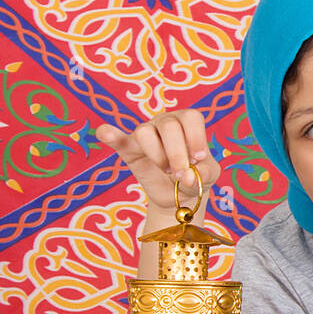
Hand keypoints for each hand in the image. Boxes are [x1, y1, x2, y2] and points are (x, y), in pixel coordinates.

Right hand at [96, 110, 221, 276]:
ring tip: (165, 169)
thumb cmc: (196, 177)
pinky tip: (104, 132)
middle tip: (179, 174)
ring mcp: (146, 133)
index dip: (195, 138)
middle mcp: (166, 122)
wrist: (177, 195)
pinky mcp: (128, 148)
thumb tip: (188, 177)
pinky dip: (110, 135)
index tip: (197, 160)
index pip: (190, 118)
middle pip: (168, 126)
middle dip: (176, 154)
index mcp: (188, 122)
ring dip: (157, 155)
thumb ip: (205, 175)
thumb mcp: (208, 177)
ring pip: (145, 132)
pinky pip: (117, 138)